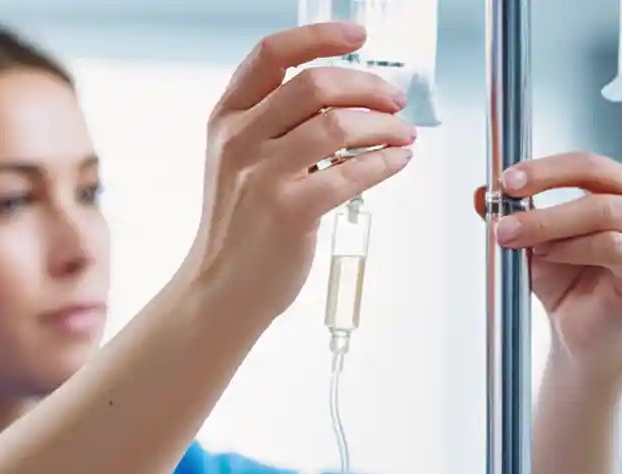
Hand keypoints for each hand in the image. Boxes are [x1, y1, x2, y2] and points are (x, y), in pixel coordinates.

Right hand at [180, 22, 417, 324]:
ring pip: (339, 126)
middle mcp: (241, 141)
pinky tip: (397, 161)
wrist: (219, 289)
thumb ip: (274, 125)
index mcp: (227, 119)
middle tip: (394, 101)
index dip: (319, 37)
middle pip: (315, 84)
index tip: (357, 36)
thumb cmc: (239, 227)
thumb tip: (343, 96)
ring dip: (385, 126)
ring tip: (402, 136)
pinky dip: (386, 162)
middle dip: (368, 86)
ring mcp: (263, 176)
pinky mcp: (289, 212)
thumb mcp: (239, 162)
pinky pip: (352, 173)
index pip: (272, 54)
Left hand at [475, 152, 621, 370]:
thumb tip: (480, 194)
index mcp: (614, 186)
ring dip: (551, 223)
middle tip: (505, 210)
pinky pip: (612, 247)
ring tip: (520, 239)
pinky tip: (549, 257)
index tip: (508, 180)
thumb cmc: (566, 279)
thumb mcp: (528, 241)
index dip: (543, 168)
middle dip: (543, 187)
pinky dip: (573, 249)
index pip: (581, 163)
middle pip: (593, 175)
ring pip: (600, 211)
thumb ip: (509, 215)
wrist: (580, 329)